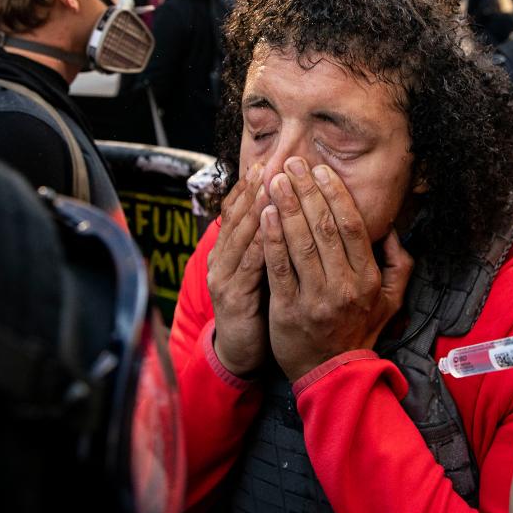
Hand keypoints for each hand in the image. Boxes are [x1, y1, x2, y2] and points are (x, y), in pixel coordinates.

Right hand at [206, 162, 269, 375]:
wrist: (240, 351)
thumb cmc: (258, 307)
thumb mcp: (262, 269)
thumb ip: (271, 241)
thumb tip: (290, 210)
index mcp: (229, 249)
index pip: (237, 208)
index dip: (251, 185)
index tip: (269, 161)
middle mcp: (222, 258)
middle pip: (237, 215)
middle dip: (256, 188)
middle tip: (272, 163)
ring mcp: (224, 276)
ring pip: (241, 235)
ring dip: (257, 208)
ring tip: (273, 184)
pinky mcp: (233, 297)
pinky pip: (249, 265)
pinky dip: (261, 243)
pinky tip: (273, 228)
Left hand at [261, 157, 412, 382]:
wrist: (332, 374)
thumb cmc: (359, 331)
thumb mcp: (392, 300)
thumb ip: (399, 263)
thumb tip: (392, 228)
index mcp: (368, 279)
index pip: (351, 226)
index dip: (335, 194)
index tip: (320, 170)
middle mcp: (344, 286)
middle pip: (323, 228)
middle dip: (306, 191)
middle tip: (293, 163)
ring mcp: (316, 299)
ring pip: (300, 243)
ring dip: (286, 207)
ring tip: (275, 180)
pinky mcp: (288, 310)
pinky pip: (279, 268)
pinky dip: (272, 238)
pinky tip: (264, 214)